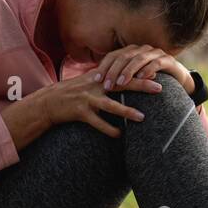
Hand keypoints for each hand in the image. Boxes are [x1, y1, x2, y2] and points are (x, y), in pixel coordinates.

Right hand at [1, 71, 152, 149]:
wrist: (48, 102)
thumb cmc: (72, 92)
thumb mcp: (90, 82)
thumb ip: (107, 79)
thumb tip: (125, 78)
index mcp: (100, 77)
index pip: (123, 72)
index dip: (140, 72)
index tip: (157, 72)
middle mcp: (95, 85)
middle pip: (122, 84)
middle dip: (142, 86)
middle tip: (160, 88)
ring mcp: (87, 99)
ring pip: (111, 105)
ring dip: (127, 111)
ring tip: (143, 117)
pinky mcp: (79, 112)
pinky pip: (97, 123)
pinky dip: (108, 129)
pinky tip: (119, 135)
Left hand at [94, 44, 194, 96]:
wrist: (178, 81)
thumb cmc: (151, 82)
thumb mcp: (133, 80)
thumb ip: (119, 79)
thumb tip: (96, 84)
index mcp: (132, 51)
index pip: (114, 55)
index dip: (104, 66)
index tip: (96, 79)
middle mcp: (142, 49)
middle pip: (124, 56)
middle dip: (114, 71)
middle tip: (107, 85)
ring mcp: (156, 53)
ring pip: (138, 59)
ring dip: (129, 71)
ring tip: (121, 83)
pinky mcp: (168, 60)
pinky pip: (156, 63)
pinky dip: (148, 70)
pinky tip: (141, 78)